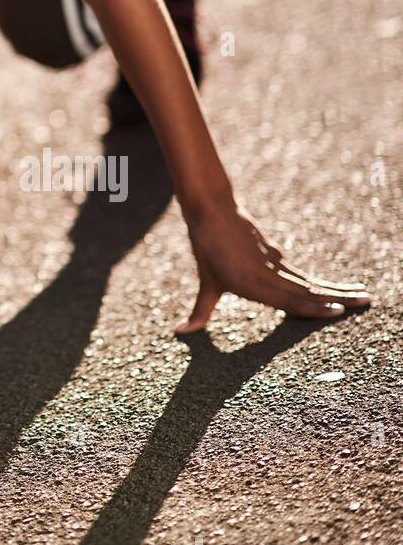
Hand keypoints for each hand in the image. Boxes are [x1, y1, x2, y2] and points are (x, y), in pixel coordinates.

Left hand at [176, 196, 370, 333]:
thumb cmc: (207, 250)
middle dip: (338, 298)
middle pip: (308, 290)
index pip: (289, 301)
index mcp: (253, 285)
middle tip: (365, 302)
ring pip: (309, 281)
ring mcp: (276, 263)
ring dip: (336, 289)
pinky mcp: (277, 255)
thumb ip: (200, 311)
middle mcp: (269, 275)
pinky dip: (319, 282)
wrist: (212, 211)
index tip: (338, 312)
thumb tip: (178, 333)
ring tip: (361, 294)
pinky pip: (301, 273)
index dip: (313, 308)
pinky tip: (333, 288)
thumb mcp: (205, 282)